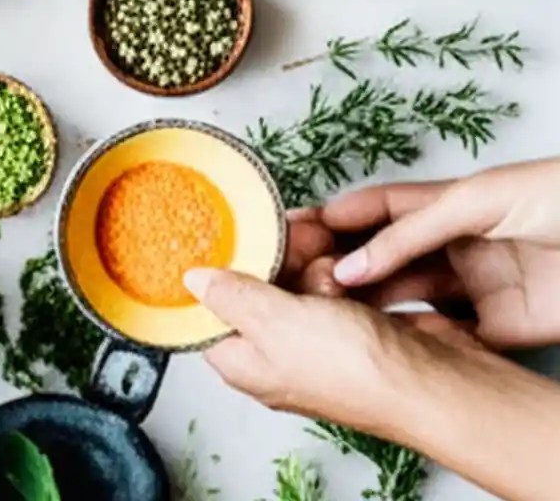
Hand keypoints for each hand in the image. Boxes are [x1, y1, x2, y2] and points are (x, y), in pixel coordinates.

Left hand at [183, 265, 476, 434]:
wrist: (434, 386)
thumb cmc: (354, 369)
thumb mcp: (275, 322)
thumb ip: (231, 296)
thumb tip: (192, 281)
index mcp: (244, 362)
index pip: (209, 313)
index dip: (220, 272)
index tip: (232, 239)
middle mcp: (275, 355)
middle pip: (256, 289)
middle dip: (275, 260)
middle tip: (297, 241)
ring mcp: (316, 342)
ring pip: (297, 282)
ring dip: (313, 265)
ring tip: (333, 270)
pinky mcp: (353, 329)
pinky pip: (335, 289)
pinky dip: (342, 275)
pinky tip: (353, 273)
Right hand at [321, 159, 559, 348]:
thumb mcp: (475, 200)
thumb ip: (410, 233)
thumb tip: (351, 265)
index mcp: (451, 207)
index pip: (380, 210)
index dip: (337, 219)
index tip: (296, 231)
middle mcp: (458, 248)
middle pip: (386, 258)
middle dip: (344, 265)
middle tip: (303, 279)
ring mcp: (477, 289)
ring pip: (407, 301)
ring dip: (369, 305)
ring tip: (328, 310)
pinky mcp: (501, 330)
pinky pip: (447, 342)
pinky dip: (412, 343)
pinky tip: (378, 340)